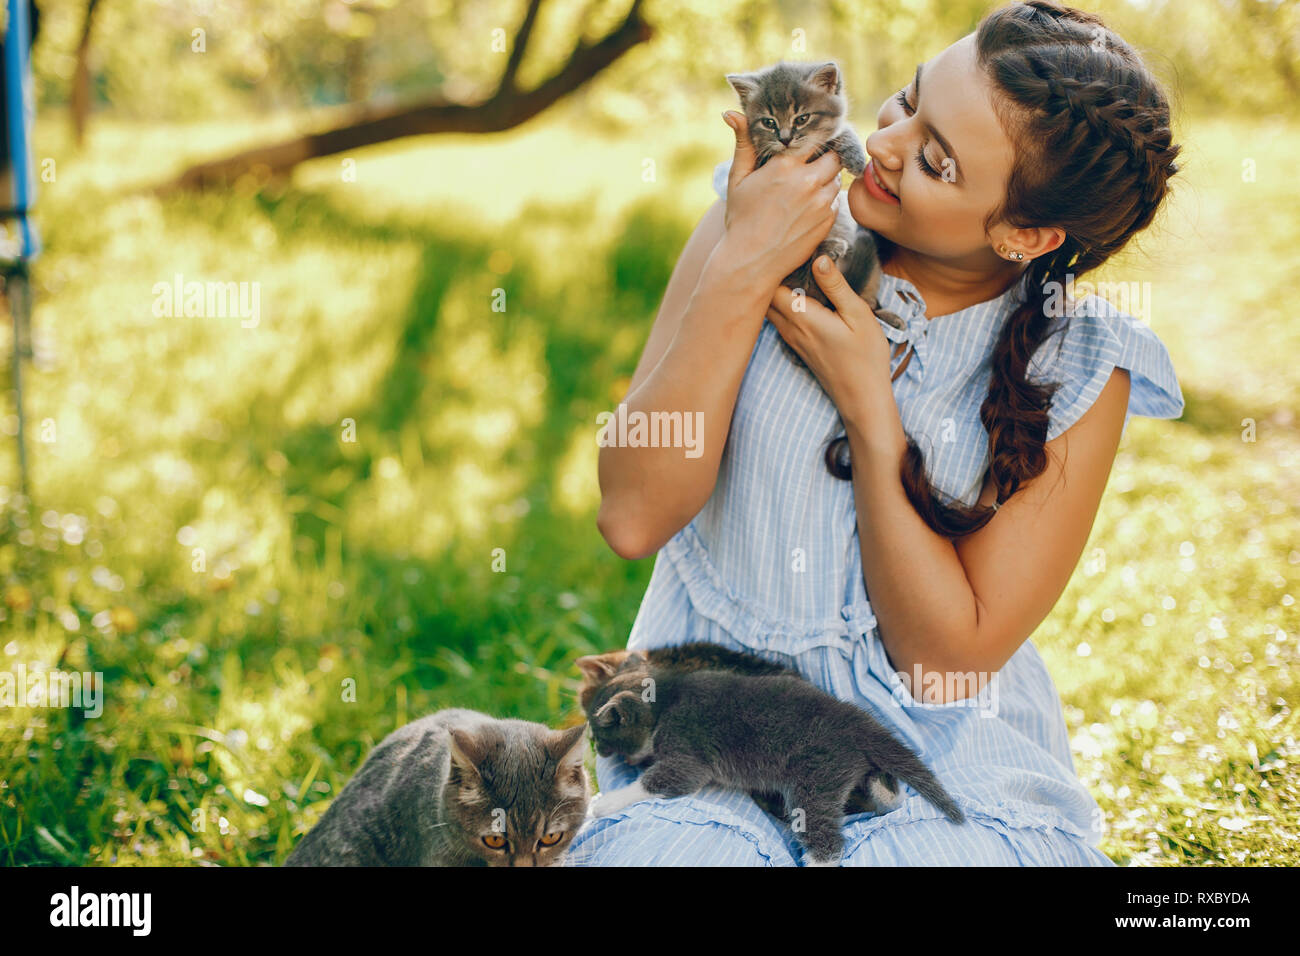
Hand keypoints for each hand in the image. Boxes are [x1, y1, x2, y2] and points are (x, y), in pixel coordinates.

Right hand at [720, 111, 844, 285]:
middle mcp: (807, 181)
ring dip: (826, 181)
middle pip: (833, 157)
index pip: (815, 138)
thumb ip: (743, 143)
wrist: (751, 262)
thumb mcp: (737, 179)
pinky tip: (806, 210)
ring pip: (836, 179)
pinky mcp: (828, 221)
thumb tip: (731, 112)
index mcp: (785, 165)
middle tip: (812, 166)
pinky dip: (826, 202)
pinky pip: (835, 202)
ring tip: (805, 191)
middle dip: (825, 160)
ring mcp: (820, 202)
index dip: (815, 139)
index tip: (812, 142)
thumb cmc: (741, 219)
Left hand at [765, 255, 893, 410]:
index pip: (770, 283)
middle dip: (766, 273)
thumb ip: (836, 286)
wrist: (861, 399)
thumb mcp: (858, 315)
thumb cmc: (866, 357)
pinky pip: (778, 319)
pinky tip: (794, 292)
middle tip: (779, 250)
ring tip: (785, 266)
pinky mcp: (797, 346)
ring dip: (771, 288)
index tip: (782, 244)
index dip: (772, 263)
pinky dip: (778, 303)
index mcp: (802, 316)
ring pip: (768, 309)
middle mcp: (789, 328)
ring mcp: (791, 339)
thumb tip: (819, 257)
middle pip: (762, 296)